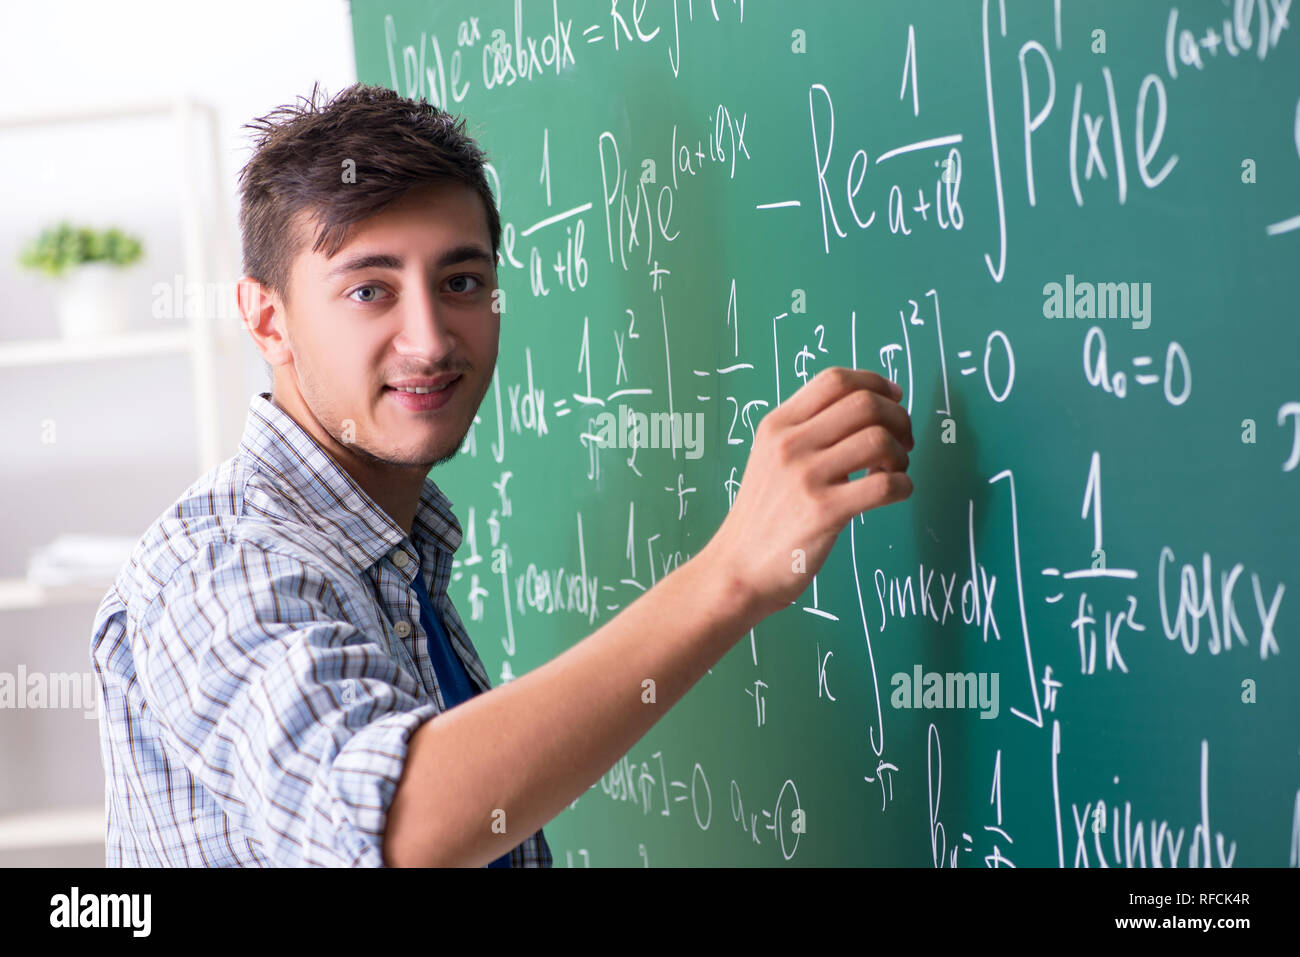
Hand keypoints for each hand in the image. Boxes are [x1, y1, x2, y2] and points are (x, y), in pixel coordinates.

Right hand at [703, 366, 913, 620]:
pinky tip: (895, 493)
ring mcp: (805, 478)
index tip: (894, 399)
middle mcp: (789, 445)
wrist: (737, 569)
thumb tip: (867, 408)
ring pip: (879, 441)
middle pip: (865, 405)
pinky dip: (904, 486)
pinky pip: (885, 485)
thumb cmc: (763, 516)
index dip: (875, 383)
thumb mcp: (769, 458)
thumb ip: (806, 432)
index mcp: (777, 426)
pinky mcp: (823, 513)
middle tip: (904, 440)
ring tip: (893, 471)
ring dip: (901, 454)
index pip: (835, 380)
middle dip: (898, 418)